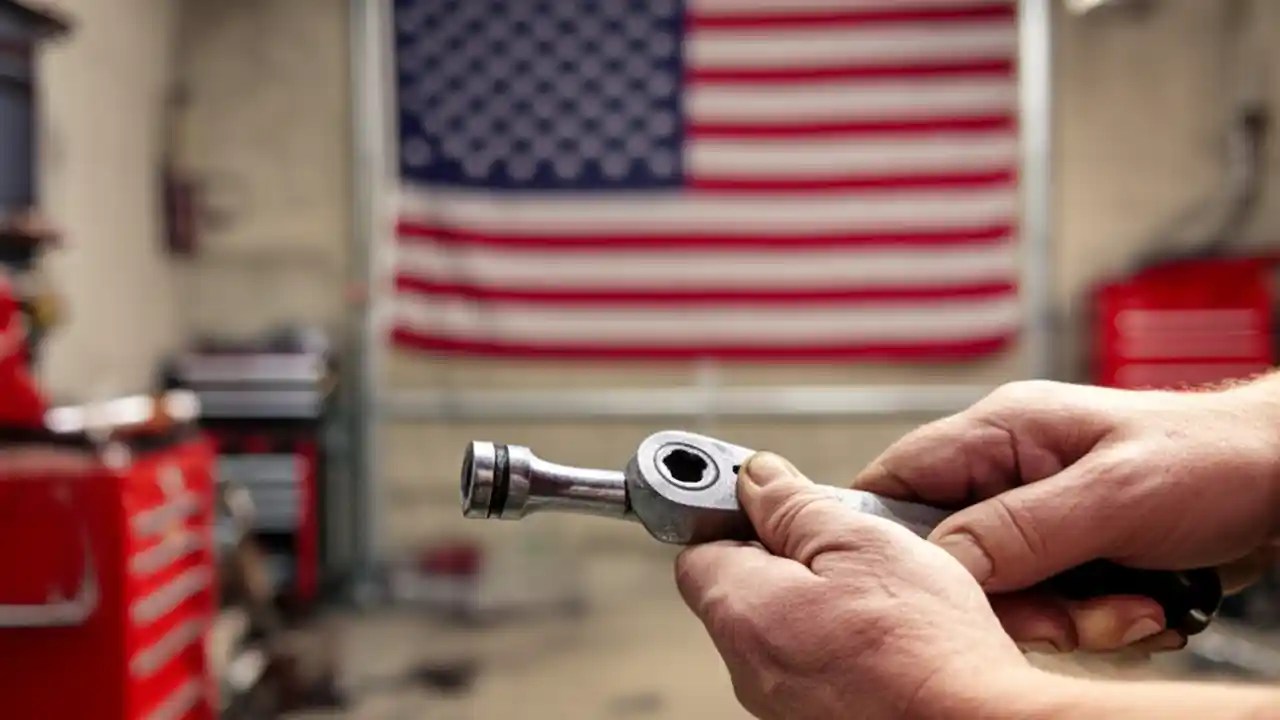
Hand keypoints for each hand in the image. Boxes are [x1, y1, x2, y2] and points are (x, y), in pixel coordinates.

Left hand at [676, 453, 1041, 719]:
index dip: (740, 516)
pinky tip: (889, 637)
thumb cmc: (924, 650)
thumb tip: (757, 480)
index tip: (777, 501)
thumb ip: (794, 505)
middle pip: (744, 590)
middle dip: (789, 558)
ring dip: (821, 602)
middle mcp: (748, 668)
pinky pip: (815, 667)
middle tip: (846, 546)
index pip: (701, 548)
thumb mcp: (860, 542)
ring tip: (879, 595)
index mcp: (741, 613)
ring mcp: (781, 704)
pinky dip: (843, 645)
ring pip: (784, 629)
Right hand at [855, 379, 1279, 653]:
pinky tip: (1147, 610)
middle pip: (952, 554)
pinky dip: (1095, 620)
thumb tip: (940, 563)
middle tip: (1068, 618)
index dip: (893, 538)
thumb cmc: (1212, 460)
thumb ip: (1019, 528)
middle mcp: (1007, 473)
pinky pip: (1050, 603)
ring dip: (1066, 618)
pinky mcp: (1069, 552)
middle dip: (1011, 600)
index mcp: (999, 432)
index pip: (897, 481)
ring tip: (1131, 611)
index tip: (923, 590)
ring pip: (1004, 590)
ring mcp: (1038, 515)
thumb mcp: (1113, 495)